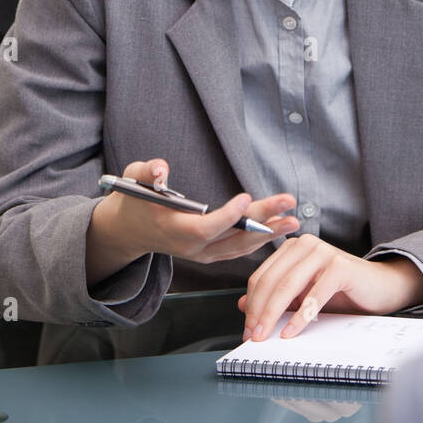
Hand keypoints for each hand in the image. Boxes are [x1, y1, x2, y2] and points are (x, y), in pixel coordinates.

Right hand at [91, 158, 298, 273]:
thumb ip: (146, 172)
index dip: (227, 216)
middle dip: (262, 223)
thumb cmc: (133, 201)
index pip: (206, 228)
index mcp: (174, 230)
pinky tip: (278, 229)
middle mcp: (191, 247)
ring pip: (239, 247)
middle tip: (289, 209)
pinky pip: (237, 249)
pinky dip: (258, 240)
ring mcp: (202, 253)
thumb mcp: (132, 181)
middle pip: (232, 238)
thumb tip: (160, 169)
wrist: (129, 230)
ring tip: (293, 220)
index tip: (246, 198)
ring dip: (267, 234)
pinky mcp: (209, 253)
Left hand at [237, 235, 422, 340]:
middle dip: (258, 312)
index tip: (246, 329)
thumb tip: (243, 306)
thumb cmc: (342, 292)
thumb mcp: (303, 296)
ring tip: (266, 336)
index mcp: (293, 248)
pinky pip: (313, 295)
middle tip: (252, 336)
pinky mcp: (340, 266)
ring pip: (288, 286)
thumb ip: (276, 297)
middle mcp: (306, 245)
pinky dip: (301, 316)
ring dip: (273, 315)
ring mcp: (323, 252)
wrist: (380, 288)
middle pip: (271, 281)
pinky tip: (292, 332)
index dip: (251, 304)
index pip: (261, 276)